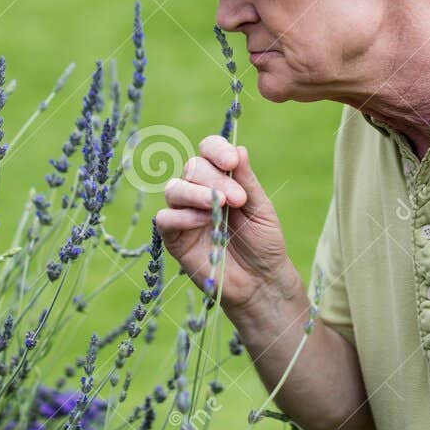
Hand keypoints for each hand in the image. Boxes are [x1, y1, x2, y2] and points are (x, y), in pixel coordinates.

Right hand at [154, 135, 291, 315]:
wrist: (261, 281)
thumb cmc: (263, 242)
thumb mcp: (260, 208)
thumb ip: (247, 181)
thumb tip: (239, 148)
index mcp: (220, 179)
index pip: (208, 151)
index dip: (216, 150)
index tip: (231, 162)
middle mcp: (198, 192)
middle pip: (192, 167)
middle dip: (215, 179)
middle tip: (238, 200)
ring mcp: (185, 215)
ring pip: (174, 189)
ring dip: (195, 193)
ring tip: (219, 205)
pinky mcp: (174, 240)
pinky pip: (165, 219)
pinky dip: (182, 216)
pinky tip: (204, 221)